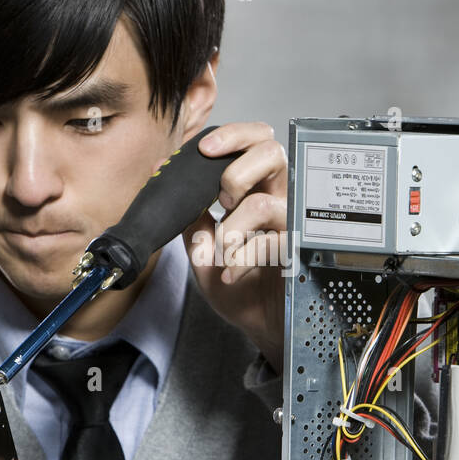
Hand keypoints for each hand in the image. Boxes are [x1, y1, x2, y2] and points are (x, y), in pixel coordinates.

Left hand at [182, 121, 286, 372]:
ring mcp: (290, 224)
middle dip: (238, 168)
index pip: (254, 142)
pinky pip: (269, 243)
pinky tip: (229, 272)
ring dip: (232, 226)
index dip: (234, 136)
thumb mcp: (200, 245)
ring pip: (265, 202)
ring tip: (222, 249)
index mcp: (256, 188)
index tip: (205, 149)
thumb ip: (189, 212)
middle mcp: (277, 198)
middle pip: (272, 151)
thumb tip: (161, 172)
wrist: (255, 324)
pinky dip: (240, 258)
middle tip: (222, 197)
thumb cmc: (235, 285)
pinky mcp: (297, 251)